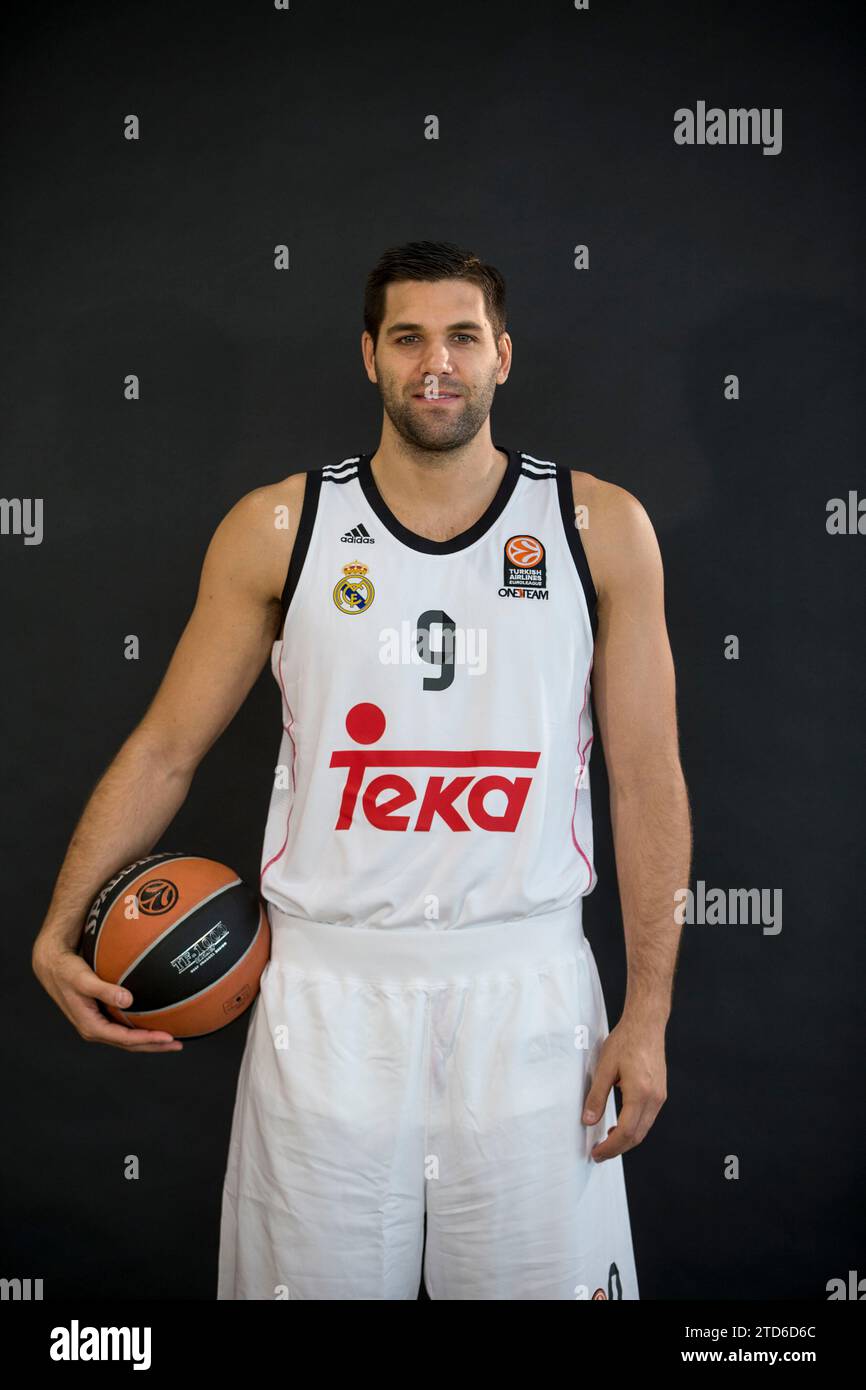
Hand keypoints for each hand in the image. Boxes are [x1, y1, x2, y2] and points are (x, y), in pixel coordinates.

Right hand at [32, 943, 182, 1051]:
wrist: (52, 966)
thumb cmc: (67, 971)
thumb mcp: (83, 979)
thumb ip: (104, 989)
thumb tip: (128, 999)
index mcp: (91, 1026)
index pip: (124, 1039)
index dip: (147, 1040)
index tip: (167, 1037)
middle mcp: (95, 1029)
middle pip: (129, 1044)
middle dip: (154, 1046)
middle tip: (177, 1044)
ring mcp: (99, 1024)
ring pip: (128, 1039)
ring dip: (149, 1041)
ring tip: (171, 1040)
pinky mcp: (101, 1016)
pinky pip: (124, 1028)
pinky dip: (140, 1029)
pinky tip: (154, 1023)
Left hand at [581, 1014, 665, 1160]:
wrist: (646, 1024)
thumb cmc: (626, 1041)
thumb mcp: (604, 1067)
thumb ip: (596, 1096)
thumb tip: (588, 1120)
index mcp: (640, 1093)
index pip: (626, 1132)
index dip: (611, 1147)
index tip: (596, 1153)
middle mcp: (654, 1099)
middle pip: (637, 1136)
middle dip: (618, 1148)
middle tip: (599, 1153)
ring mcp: (660, 1097)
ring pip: (644, 1129)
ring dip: (626, 1140)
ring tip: (608, 1141)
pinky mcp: (660, 1093)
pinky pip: (648, 1118)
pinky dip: (634, 1128)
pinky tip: (621, 1125)